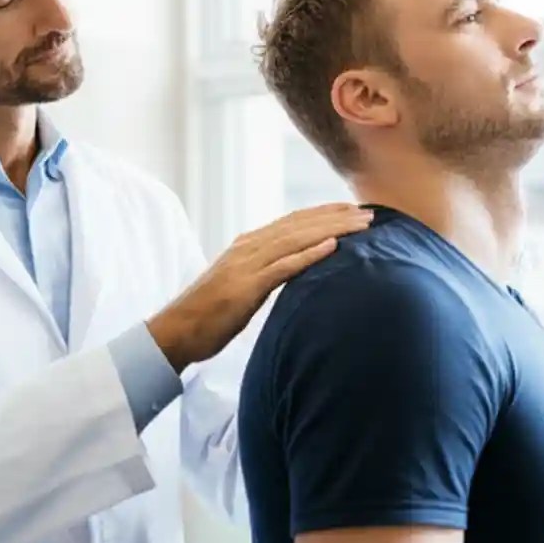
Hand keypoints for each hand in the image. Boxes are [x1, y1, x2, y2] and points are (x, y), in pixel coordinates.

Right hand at [147, 203, 373, 372]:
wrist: (174, 332)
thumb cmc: (206, 316)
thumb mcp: (238, 287)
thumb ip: (261, 274)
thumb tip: (287, 274)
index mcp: (246, 247)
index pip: (291, 223)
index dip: (322, 214)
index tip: (350, 210)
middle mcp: (247, 248)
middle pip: (298, 225)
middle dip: (335, 217)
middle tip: (369, 213)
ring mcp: (245, 266)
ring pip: (295, 239)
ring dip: (331, 229)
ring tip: (360, 225)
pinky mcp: (245, 287)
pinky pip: (283, 267)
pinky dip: (308, 254)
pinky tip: (332, 247)